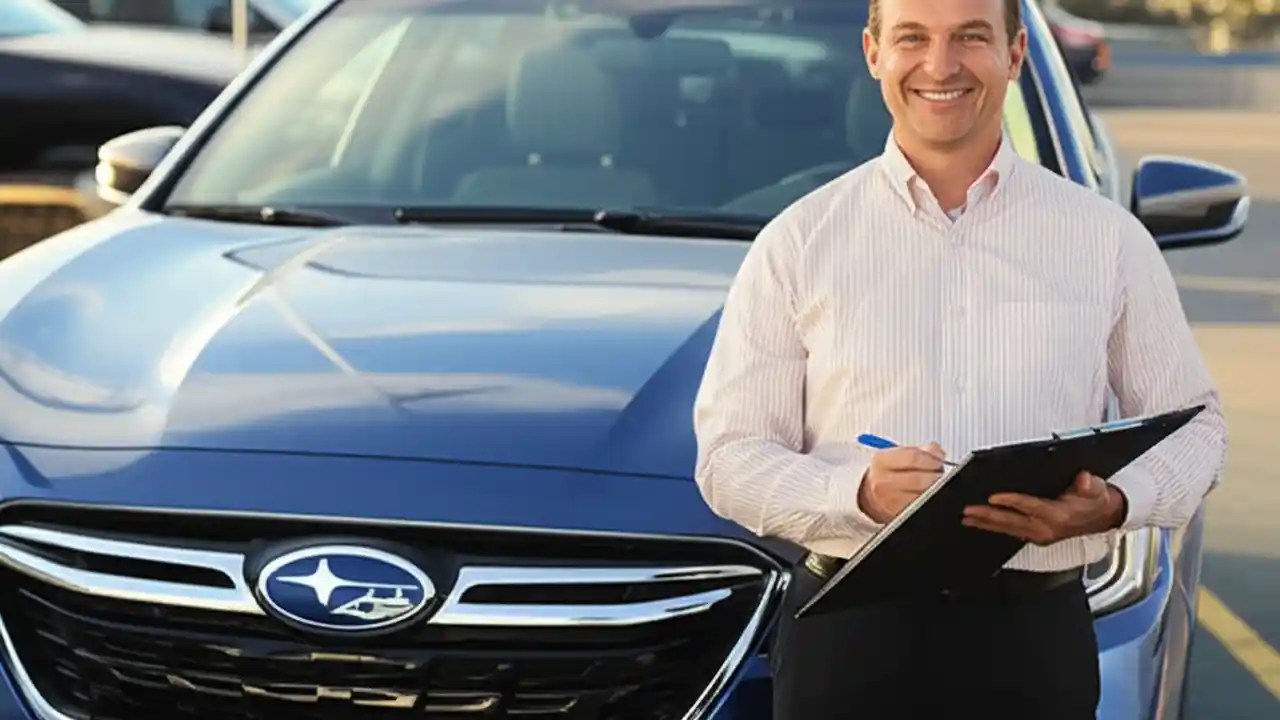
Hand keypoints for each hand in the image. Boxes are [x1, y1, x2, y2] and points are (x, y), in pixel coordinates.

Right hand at [858, 442, 947, 523]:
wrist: (866, 495)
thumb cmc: (883, 474)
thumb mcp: (895, 455)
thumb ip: (919, 451)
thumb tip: (937, 452)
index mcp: (882, 461)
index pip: (913, 457)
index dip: (932, 458)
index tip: (938, 459)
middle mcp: (884, 482)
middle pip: (921, 478)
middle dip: (936, 475)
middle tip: (939, 473)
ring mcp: (890, 501)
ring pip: (923, 495)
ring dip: (934, 489)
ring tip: (932, 484)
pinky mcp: (897, 514)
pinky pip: (920, 506)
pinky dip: (927, 500)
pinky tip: (924, 494)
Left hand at [961, 471, 1127, 544]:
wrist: (1102, 516)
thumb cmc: (1096, 501)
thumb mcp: (1098, 489)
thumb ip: (1091, 485)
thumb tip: (1085, 480)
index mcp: (1059, 516)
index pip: (1030, 507)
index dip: (1012, 502)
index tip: (994, 497)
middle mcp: (1046, 528)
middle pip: (1012, 522)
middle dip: (988, 516)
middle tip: (968, 511)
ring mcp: (1039, 534)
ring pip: (1007, 529)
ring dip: (985, 523)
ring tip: (966, 518)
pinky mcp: (1034, 535)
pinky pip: (1009, 531)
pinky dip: (993, 526)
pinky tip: (980, 522)